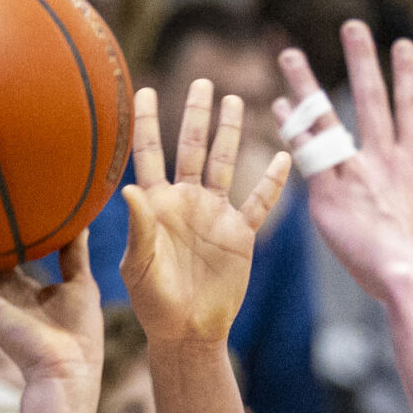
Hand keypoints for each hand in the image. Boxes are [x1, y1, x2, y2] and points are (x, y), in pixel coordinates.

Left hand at [120, 80, 289, 343]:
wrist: (187, 332)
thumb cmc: (153, 302)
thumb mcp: (139, 266)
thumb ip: (138, 227)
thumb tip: (129, 188)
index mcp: (156, 204)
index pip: (149, 153)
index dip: (147, 122)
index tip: (143, 90)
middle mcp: (186, 201)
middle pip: (192, 147)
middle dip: (197, 114)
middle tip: (203, 81)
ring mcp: (215, 215)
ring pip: (225, 164)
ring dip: (230, 133)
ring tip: (235, 101)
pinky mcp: (240, 234)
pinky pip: (259, 202)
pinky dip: (272, 182)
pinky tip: (283, 157)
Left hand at [274, 22, 412, 304]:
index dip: (408, 75)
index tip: (403, 45)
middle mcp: (386, 160)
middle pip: (371, 98)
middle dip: (362, 60)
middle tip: (352, 26)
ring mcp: (356, 174)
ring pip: (326, 120)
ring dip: (305, 85)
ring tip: (288, 54)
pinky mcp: (331, 196)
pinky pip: (306, 156)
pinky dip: (292, 130)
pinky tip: (277, 107)